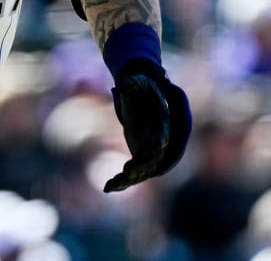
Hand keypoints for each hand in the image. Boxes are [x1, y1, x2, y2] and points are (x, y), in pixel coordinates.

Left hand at [104, 61, 190, 191]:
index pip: (162, 133)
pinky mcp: (139, 159)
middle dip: (143, 165)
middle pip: (154, 157)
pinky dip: (121, 182)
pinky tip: (108, 187)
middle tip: (128, 170)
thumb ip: (132, 84)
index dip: (159, 140)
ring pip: (142, 170)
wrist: (142, 96)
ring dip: (129, 178)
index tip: (156, 145)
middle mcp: (158, 140)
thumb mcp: (137, 82)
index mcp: (161, 122)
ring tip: (113, 184)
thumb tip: (123, 84)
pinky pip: (132, 174)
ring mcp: (149, 152)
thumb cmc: (142, 88)